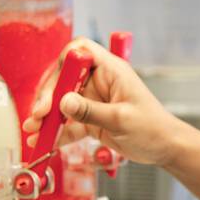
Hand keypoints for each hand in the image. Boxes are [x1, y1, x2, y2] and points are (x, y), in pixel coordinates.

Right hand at [23, 36, 189, 166]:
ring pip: (62, 103)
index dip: (63, 63)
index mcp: (111, 71)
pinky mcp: (90, 119)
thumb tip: (63, 102)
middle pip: (64, 79)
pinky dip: (56, 132)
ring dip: (47, 117)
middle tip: (39, 115)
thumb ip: (90, 111)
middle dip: (48, 96)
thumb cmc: (153, 127)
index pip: (80, 51)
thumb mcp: (121, 119)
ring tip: (34, 130)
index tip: (54, 85)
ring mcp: (93, 100)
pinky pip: (68, 122)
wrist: (165, 148)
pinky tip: (44, 142)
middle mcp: (99, 82)